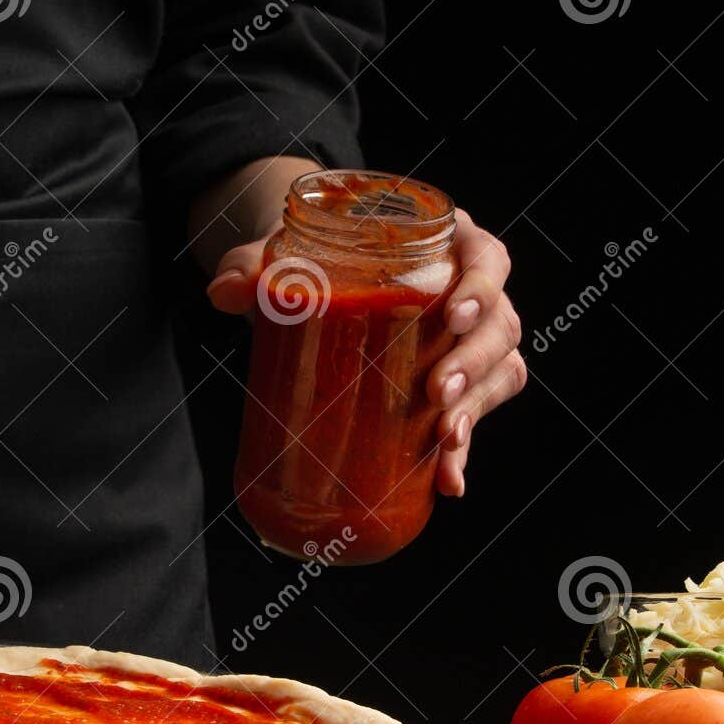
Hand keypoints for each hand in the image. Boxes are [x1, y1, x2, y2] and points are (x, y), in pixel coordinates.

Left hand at [204, 207, 525, 497]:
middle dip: (474, 362)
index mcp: (446, 242)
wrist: (312, 276)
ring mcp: (468, 339)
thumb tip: (221, 292)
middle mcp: (469, 290)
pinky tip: (447, 481)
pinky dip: (465, 449)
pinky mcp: (455, 381)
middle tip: (436, 391)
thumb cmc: (315, 253)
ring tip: (445, 438)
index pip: (488, 258)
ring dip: (479, 406)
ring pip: (501, 369)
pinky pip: (478, 412)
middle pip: (501, 323)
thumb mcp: (285, 250)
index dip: (480, 288)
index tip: (451, 318)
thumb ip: (255, 265)